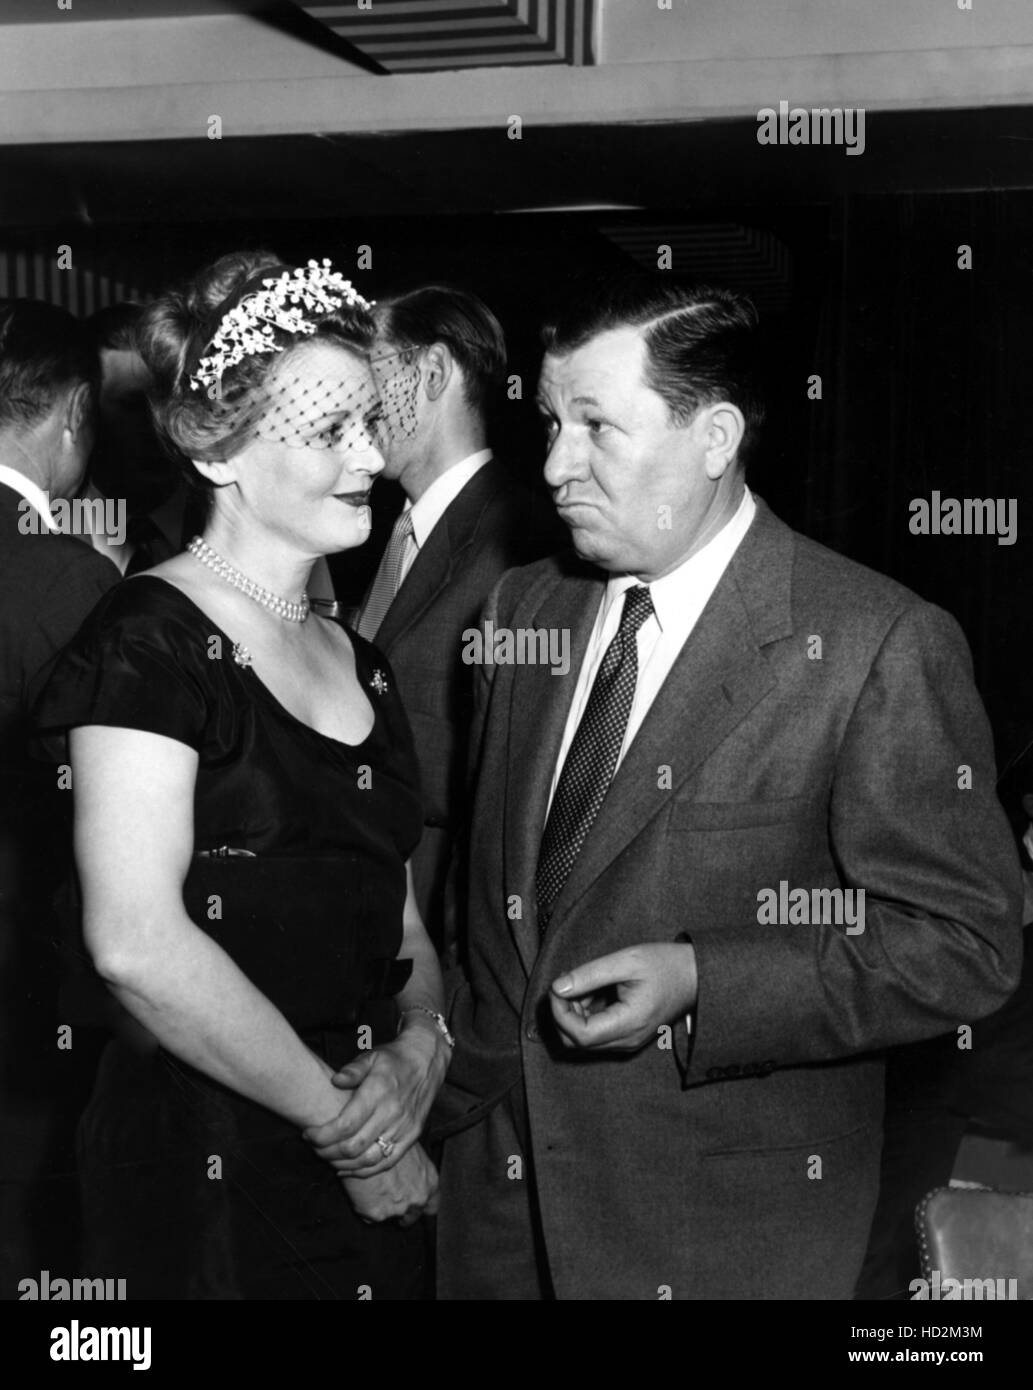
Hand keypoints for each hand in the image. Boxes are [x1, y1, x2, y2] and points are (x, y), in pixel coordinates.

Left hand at [303, 1018, 448, 1174]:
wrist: (426, 1061)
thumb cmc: (394, 1059)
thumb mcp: (371, 1056)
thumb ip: (352, 1070)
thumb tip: (335, 1081)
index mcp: (379, 1092)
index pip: (345, 1125)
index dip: (322, 1135)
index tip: (308, 1134)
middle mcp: (392, 1113)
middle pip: (354, 1146)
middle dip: (327, 1151)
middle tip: (314, 1146)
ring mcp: (404, 1128)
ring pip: (369, 1160)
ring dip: (343, 1164)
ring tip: (327, 1157)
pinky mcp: (411, 1136)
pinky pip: (386, 1163)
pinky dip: (364, 1171)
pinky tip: (347, 1169)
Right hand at [342, 1143, 438, 1226]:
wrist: (364, 1142)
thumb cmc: (388, 1139)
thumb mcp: (411, 1149)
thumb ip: (416, 1170)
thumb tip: (411, 1174)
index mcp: (430, 1182)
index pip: (433, 1205)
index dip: (422, 1205)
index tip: (413, 1203)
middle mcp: (418, 1198)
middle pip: (413, 1216)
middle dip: (402, 1211)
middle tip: (389, 1198)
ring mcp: (398, 1208)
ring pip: (391, 1217)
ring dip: (384, 1208)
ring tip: (373, 1189)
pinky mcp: (377, 1214)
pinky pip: (370, 1216)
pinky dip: (366, 1207)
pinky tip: (362, 1190)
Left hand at [549, 943, 696, 1052]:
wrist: (695, 976)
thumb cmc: (664, 965)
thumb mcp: (625, 961)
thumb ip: (589, 975)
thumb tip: (557, 988)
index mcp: (629, 1024)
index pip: (579, 1035)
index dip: (559, 1012)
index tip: (557, 986)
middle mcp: (627, 1041)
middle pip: (577, 1042)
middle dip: (563, 1013)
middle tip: (568, 983)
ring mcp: (628, 1042)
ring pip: (584, 1040)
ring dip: (574, 1014)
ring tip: (583, 984)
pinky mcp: (628, 1036)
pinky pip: (597, 1034)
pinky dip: (586, 1015)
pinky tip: (593, 992)